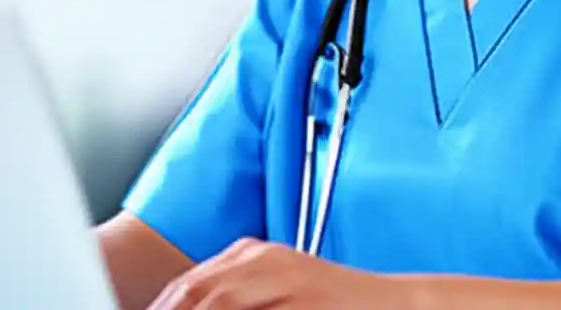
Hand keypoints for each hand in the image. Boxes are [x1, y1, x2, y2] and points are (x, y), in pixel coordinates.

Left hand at [147, 238, 407, 308]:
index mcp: (249, 255)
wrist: (397, 304)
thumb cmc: (336, 307)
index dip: (163, 308)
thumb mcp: (278, 297)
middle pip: (193, 292)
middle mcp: (260, 258)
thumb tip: (186, 307)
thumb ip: (237, 301)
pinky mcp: (300, 295)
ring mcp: (280, 275)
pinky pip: (242, 307)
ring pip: (213, 299)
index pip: (187, 286)